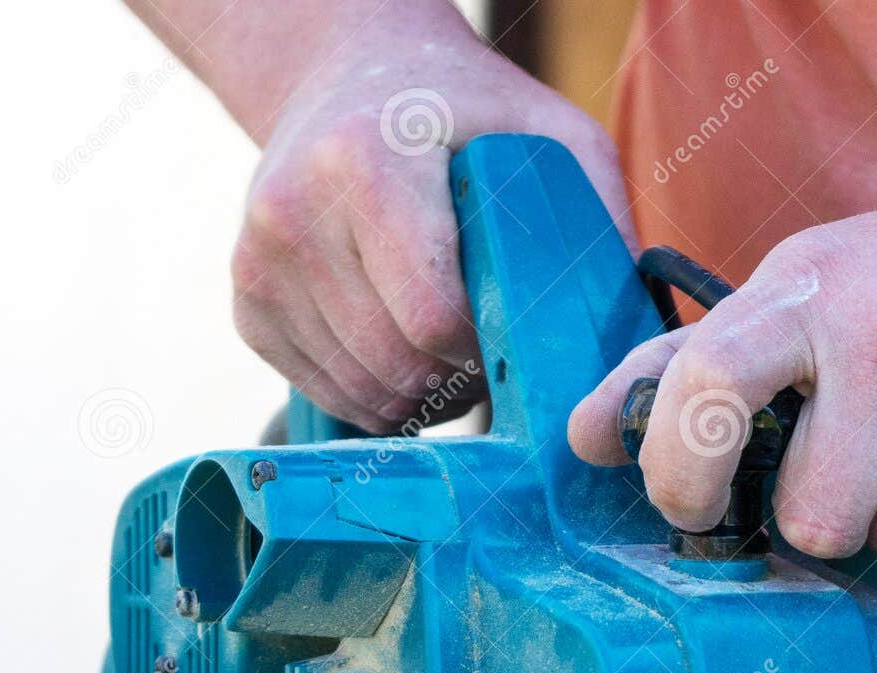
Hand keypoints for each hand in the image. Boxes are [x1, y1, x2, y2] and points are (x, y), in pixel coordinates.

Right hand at [232, 27, 628, 432]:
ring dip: (412, 396)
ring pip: (355, 390)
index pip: (432, 320)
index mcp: (367, 165)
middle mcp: (296, 212)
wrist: (346, 72)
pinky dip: (367, 390)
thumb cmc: (462, 110)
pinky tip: (396, 348)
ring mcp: (259, 259)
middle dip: (452, 383)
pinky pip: (316, 389)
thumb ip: (595, 217)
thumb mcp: (548, 132)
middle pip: (393, 366)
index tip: (506, 330)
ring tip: (444, 352)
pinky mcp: (247, 298)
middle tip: (483, 356)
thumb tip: (629, 333)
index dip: (483, 351)